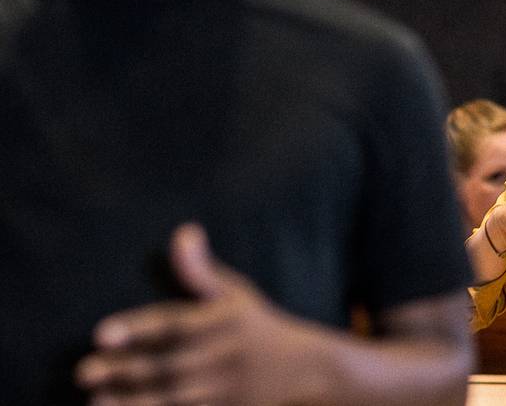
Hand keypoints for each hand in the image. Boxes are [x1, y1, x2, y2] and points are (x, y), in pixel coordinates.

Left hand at [76, 223, 315, 405]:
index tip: (101, 332)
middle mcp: (223, 357)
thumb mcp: (237, 293)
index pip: (175, 325)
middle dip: (125, 369)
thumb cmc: (256, 325)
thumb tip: (183, 232)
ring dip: (132, 402)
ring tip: (95, 401)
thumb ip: (201, 271)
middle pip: (168, 365)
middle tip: (84, 370)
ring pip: (173, 398)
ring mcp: (224, 390)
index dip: (137, 329)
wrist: (304, 370)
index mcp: (223, 322)